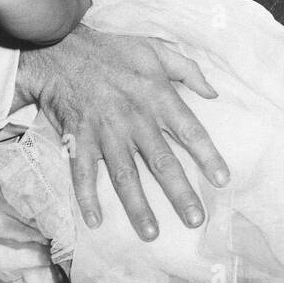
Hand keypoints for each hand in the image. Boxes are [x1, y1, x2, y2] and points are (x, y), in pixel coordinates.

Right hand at [17, 26, 228, 239]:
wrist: (61, 48)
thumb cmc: (114, 51)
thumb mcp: (156, 50)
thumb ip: (188, 70)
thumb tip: (213, 93)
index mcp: (157, 97)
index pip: (190, 131)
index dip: (208, 156)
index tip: (222, 181)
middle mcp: (135, 119)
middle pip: (161, 162)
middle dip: (179, 193)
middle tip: (195, 220)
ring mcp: (105, 132)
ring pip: (124, 176)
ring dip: (137, 206)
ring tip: (151, 234)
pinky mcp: (77, 139)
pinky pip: (82, 173)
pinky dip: (86, 197)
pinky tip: (95, 221)